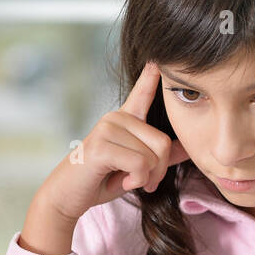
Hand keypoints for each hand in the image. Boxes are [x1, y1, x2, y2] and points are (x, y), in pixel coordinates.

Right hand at [37, 61, 190, 223]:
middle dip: (159, 170)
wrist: (67, 197)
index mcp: (124, 120)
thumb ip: (159, 156)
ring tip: (127, 180)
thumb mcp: (136, 168)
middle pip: (163, 141)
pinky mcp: (102, 145)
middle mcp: (116, 117)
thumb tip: (187, 147)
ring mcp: (107, 128)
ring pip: (152, 156)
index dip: (152, 75)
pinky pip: (140, 164)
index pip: (143, 92)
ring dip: (146, 178)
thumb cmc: (100, 181)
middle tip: (143, 181)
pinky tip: (120, 182)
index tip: (158, 57)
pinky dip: (136, 181)